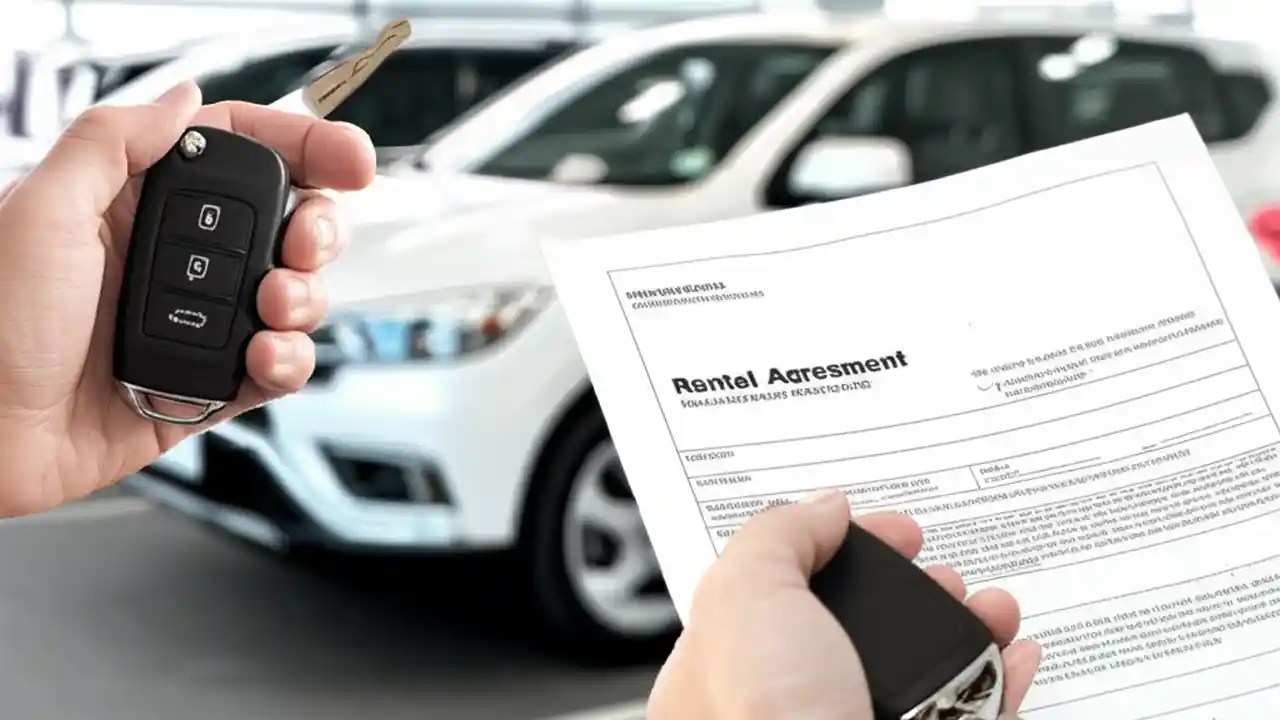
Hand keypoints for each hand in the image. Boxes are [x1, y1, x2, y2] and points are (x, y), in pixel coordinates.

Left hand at [0, 81, 375, 515]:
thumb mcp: (41, 210)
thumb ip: (114, 143)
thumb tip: (185, 99)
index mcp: (138, 204)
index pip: (240, 154)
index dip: (305, 147)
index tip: (350, 160)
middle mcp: (175, 260)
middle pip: (286, 224)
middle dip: (317, 230)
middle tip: (305, 244)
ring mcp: (198, 323)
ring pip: (294, 296)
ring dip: (305, 298)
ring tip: (273, 306)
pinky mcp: (209, 384)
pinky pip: (277, 368)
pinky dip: (287, 362)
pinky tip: (262, 359)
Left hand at [648, 491, 1040, 718]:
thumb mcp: (744, 597)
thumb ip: (776, 538)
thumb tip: (822, 510)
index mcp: (724, 673)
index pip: (770, 595)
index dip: (821, 550)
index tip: (870, 526)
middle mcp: (790, 708)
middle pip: (857, 630)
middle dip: (909, 587)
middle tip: (937, 568)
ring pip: (922, 672)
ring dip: (966, 625)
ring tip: (991, 605)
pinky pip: (974, 716)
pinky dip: (1000, 682)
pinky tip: (1014, 653)